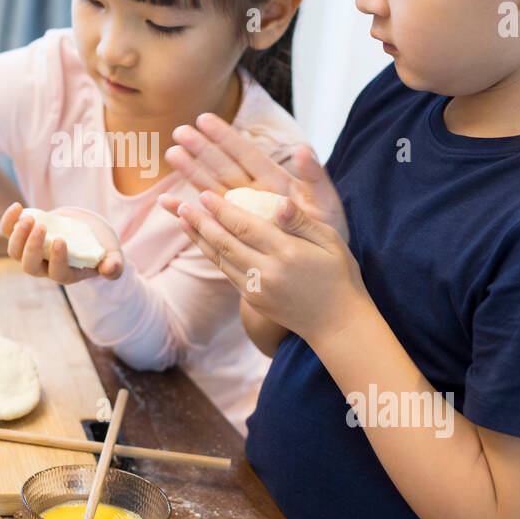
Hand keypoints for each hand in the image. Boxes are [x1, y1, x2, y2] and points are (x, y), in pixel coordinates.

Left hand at [0, 202, 123, 284]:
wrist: (87, 229)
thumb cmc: (101, 245)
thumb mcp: (112, 254)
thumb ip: (113, 265)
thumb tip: (110, 269)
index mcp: (66, 273)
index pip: (57, 273)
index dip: (57, 260)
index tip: (61, 240)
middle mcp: (45, 267)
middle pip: (30, 266)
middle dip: (32, 248)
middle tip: (41, 227)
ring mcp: (32, 251)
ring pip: (15, 251)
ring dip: (18, 235)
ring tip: (29, 218)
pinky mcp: (25, 234)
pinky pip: (9, 232)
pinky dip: (9, 221)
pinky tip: (17, 206)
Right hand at [159, 112, 348, 243]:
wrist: (323, 269)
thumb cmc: (328, 232)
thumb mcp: (327, 204)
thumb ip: (315, 178)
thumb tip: (303, 149)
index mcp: (275, 183)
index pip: (247, 155)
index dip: (226, 137)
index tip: (204, 119)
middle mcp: (254, 194)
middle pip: (223, 167)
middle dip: (202, 149)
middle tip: (179, 132)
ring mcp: (242, 212)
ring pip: (211, 188)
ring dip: (191, 172)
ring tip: (171, 155)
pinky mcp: (233, 232)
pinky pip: (207, 220)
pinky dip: (187, 213)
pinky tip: (167, 205)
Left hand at [171, 189, 367, 344]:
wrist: (337, 323)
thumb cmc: (339, 275)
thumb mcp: (330, 241)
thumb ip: (301, 221)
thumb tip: (278, 202)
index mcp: (287, 253)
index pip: (246, 227)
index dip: (222, 210)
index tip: (204, 194)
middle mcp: (267, 272)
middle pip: (225, 243)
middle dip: (201, 222)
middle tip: (180, 203)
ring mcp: (257, 289)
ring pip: (220, 259)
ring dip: (198, 238)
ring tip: (181, 219)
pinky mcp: (253, 300)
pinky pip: (226, 273)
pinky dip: (211, 255)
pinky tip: (202, 242)